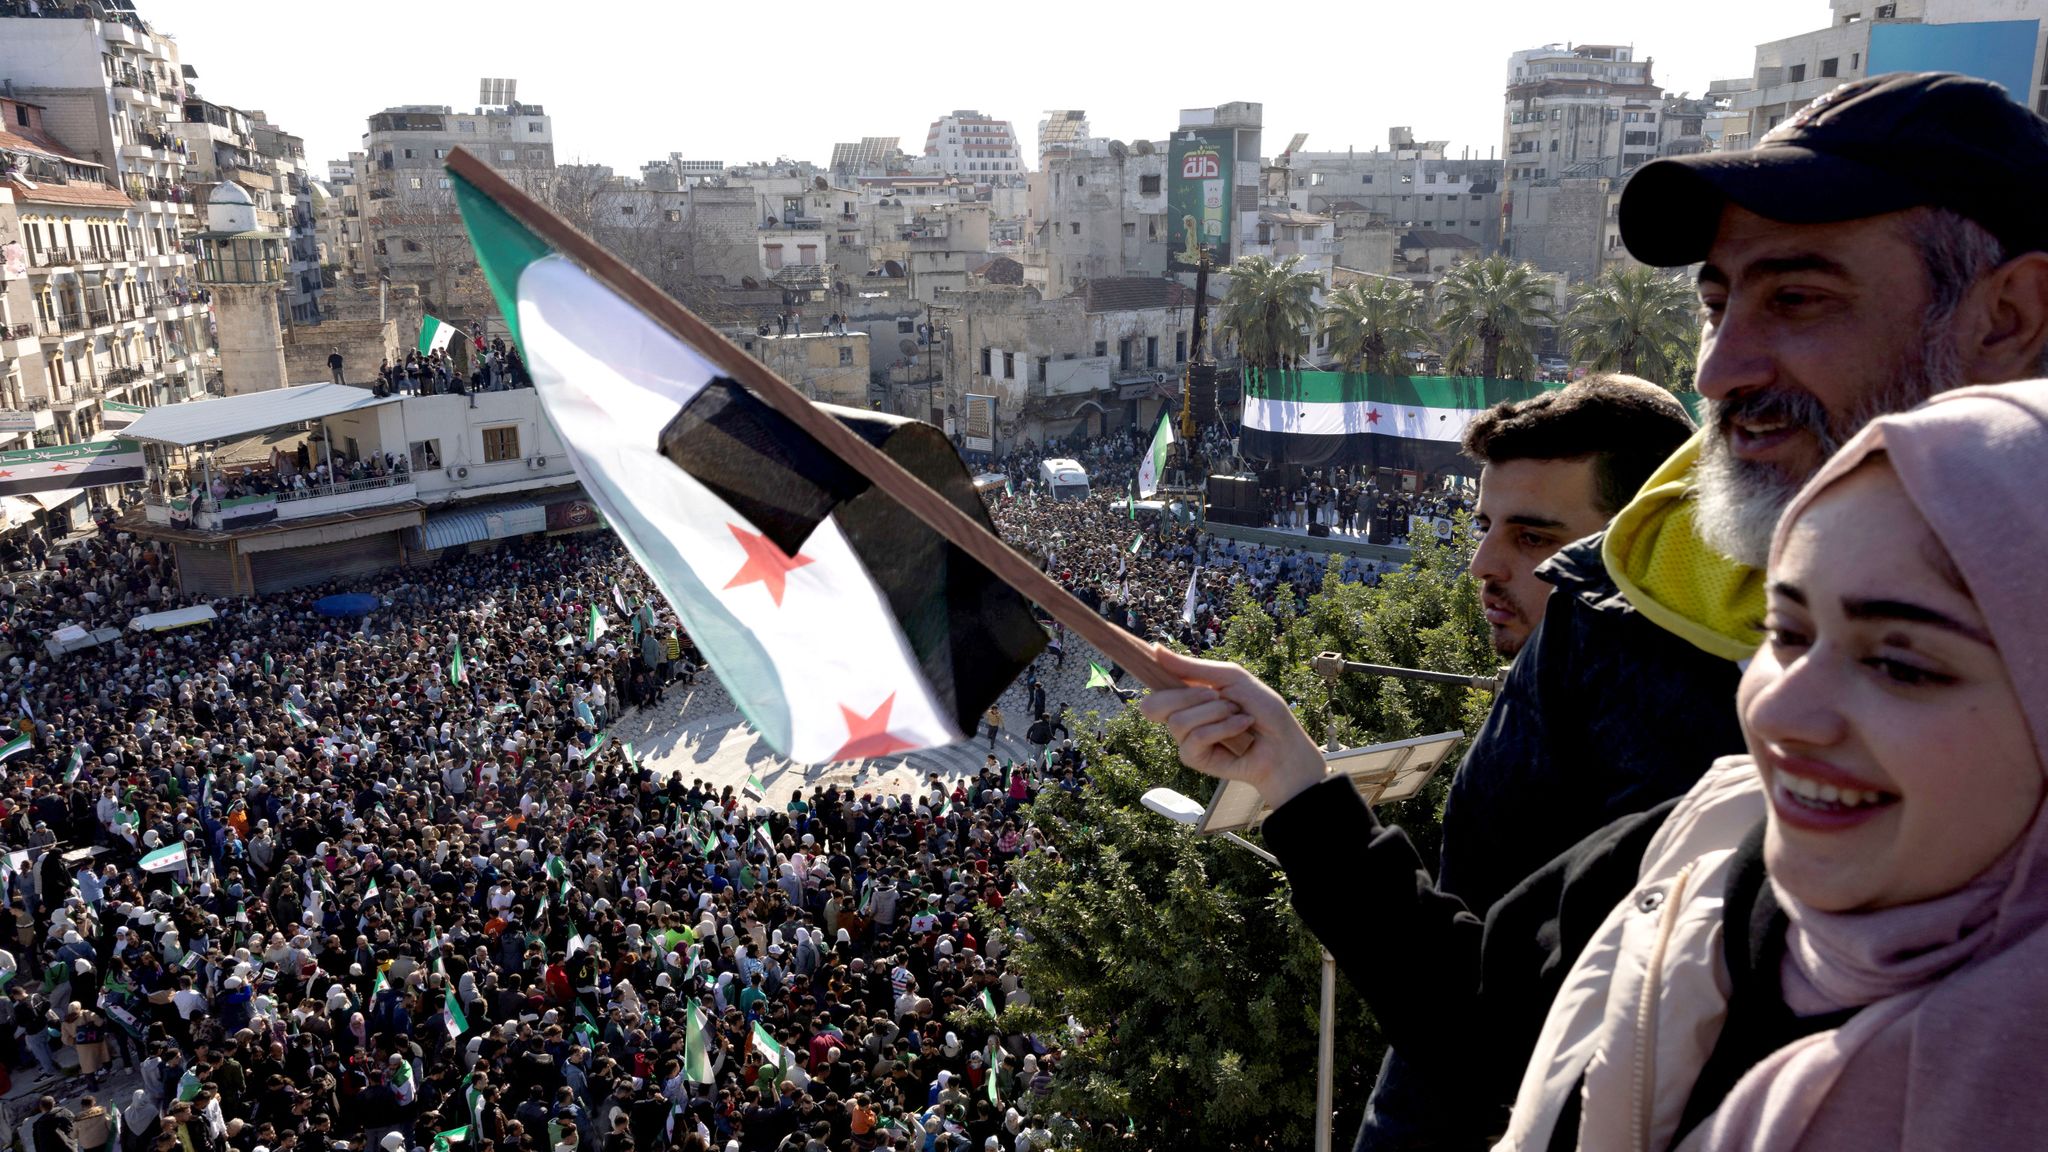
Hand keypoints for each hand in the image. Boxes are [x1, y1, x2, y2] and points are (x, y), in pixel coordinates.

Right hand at [1138, 645, 1326, 809]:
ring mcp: (1186, 739)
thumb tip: (1156, 650)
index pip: (1156, 683)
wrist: (1283, 743)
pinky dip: (1222, 729)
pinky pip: (1196, 738)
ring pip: (1178, 721)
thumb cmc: (1262, 710)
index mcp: (1188, 694)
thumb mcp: (1231, 678)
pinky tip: (1240, 729)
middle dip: (1191, 696)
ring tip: (1237, 715)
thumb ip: (1194, 668)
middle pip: (1155, 704)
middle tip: (1219, 696)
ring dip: (1215, 713)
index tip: (1152, 656)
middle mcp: (1181, 716)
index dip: (1151, 672)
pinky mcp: (1194, 758)